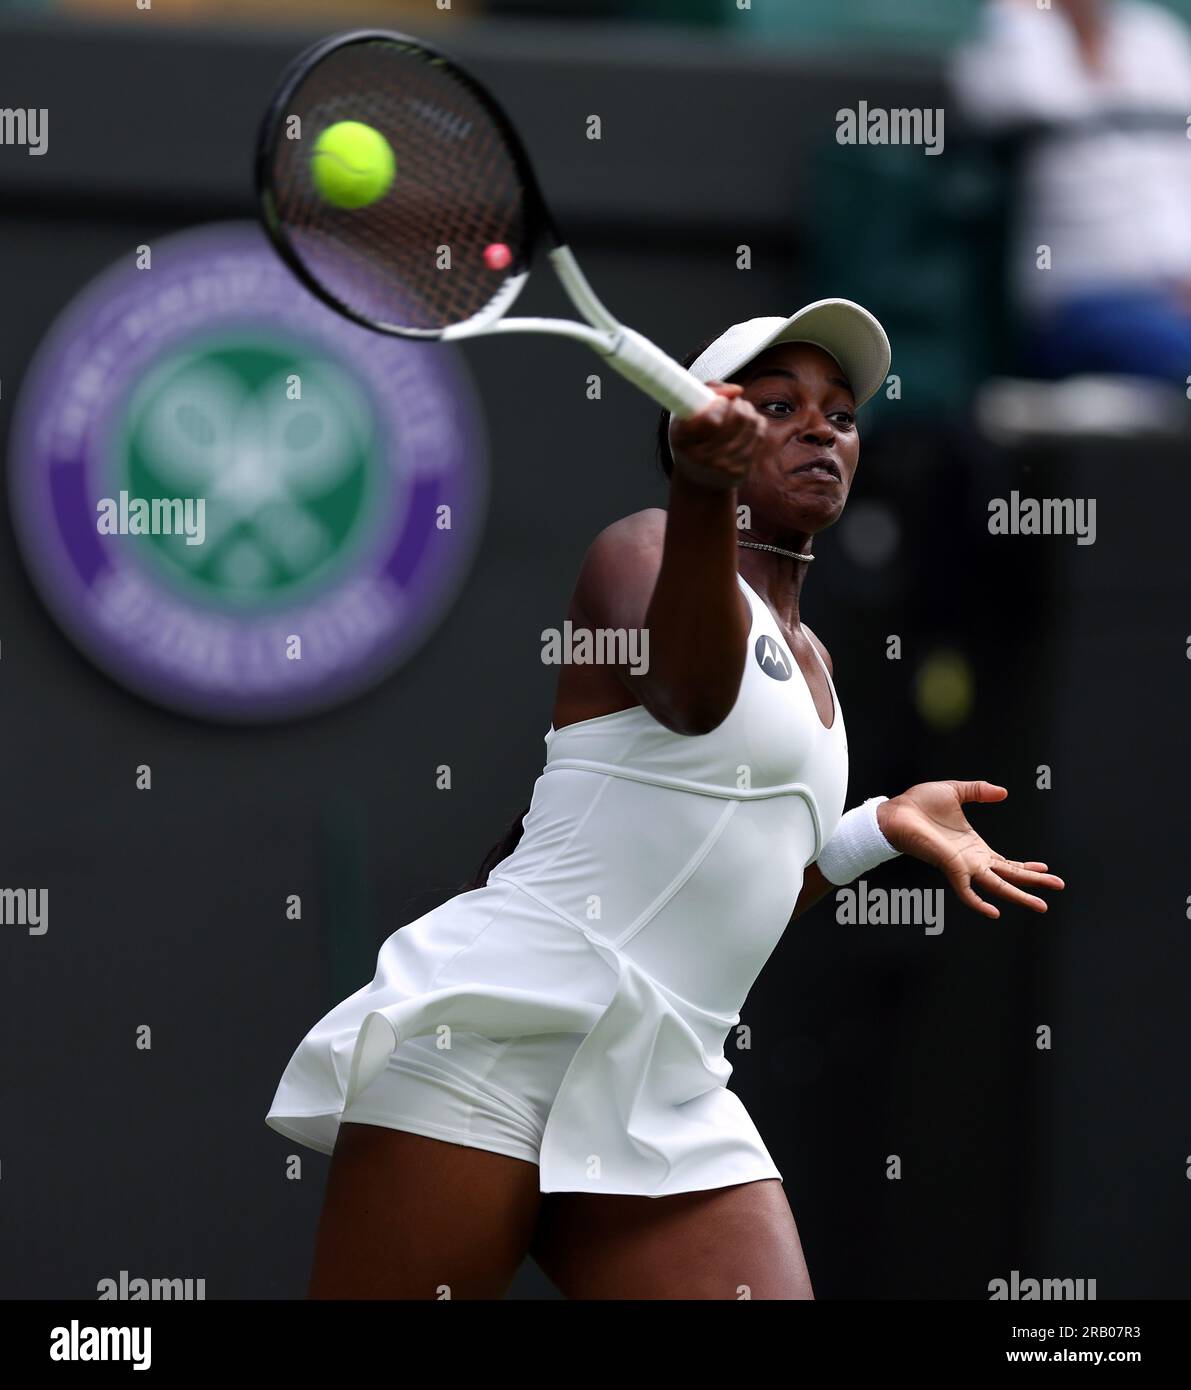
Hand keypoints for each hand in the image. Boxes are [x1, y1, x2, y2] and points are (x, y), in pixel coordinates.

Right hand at [668, 382, 767, 492]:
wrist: (698, 480)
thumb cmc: (691, 440)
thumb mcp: (685, 415)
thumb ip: (707, 392)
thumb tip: (737, 390)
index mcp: (683, 441)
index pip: (711, 418)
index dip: (720, 403)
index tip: (719, 401)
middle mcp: (703, 459)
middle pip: (738, 417)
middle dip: (737, 403)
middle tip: (731, 403)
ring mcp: (723, 467)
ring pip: (751, 423)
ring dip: (748, 410)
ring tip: (738, 411)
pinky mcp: (740, 472)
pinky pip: (759, 435)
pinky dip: (755, 423)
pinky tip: (746, 425)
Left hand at [876, 780, 1064, 918]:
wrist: (895, 811)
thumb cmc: (919, 804)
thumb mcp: (956, 791)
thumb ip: (979, 791)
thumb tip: (1003, 792)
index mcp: (974, 847)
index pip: (1006, 863)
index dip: (1026, 867)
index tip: (1046, 869)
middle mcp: (971, 860)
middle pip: (1009, 877)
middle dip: (1034, 883)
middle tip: (1058, 888)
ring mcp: (962, 866)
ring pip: (997, 886)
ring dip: (1019, 896)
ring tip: (1042, 905)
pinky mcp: (950, 867)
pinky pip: (966, 891)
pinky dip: (979, 902)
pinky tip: (994, 912)